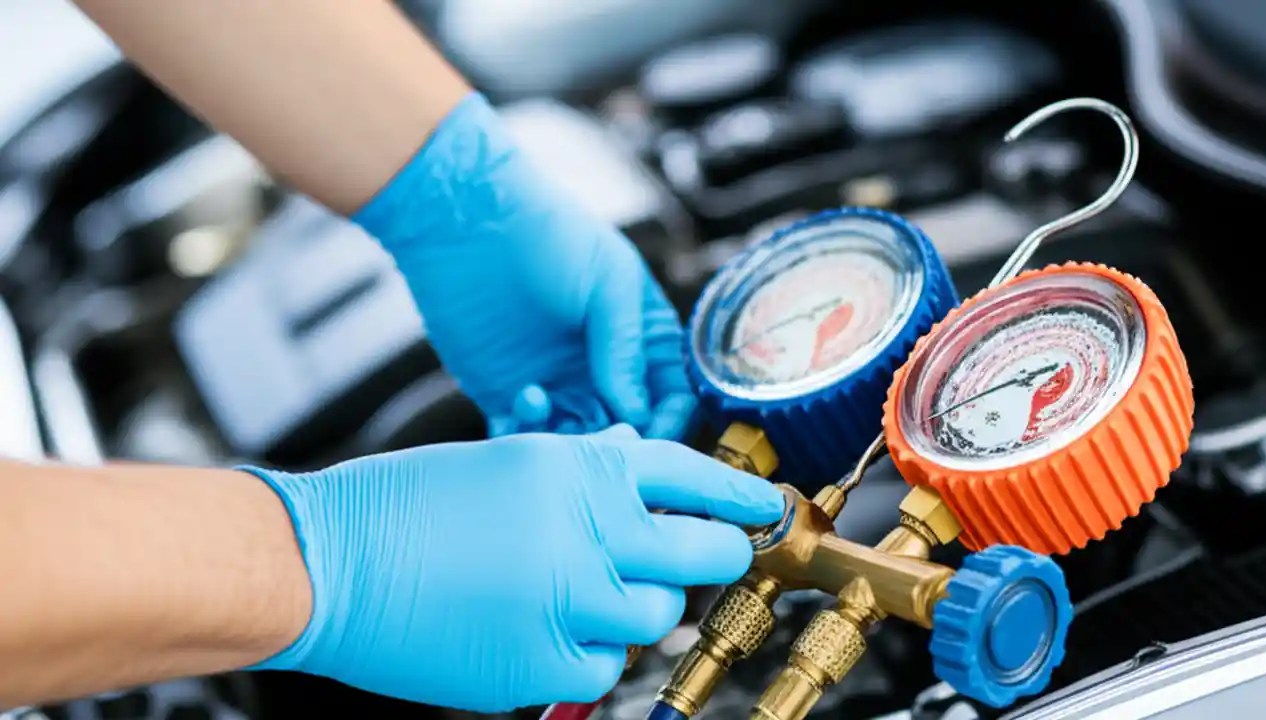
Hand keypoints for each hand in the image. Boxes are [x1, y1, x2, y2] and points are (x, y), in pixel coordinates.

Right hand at [242, 425, 783, 711]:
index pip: (686, 474)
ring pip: (658, 614)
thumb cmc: (401, 505)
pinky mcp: (540, 664)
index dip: (734, 495)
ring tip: (586, 596)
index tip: (763, 510)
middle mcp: (583, 527)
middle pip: (701, 553)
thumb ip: (579, 470)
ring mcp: (567, 599)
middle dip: (714, 557)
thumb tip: (636, 466)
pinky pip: (606, 669)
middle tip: (709, 561)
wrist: (324, 561)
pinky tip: (550, 636)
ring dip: (637, 607)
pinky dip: (591, 657)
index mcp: (573, 467)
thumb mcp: (501, 462)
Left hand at [354, 91, 694, 438]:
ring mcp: (560, 386)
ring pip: (581, 442)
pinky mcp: (510, 395)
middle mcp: (605, 369)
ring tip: (563, 427)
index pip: (674, 396)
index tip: (652, 437)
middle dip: (622, 444)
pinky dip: (530, 436)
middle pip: (630, 430)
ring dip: (576, 445)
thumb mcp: (608, 281)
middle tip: (606, 444)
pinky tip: (526, 398)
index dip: (670, 421)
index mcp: (642, 339)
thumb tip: (636, 414)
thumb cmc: (550, 236)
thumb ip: (626, 349)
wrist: (467, 223)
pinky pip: (528, 437)